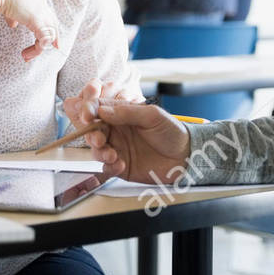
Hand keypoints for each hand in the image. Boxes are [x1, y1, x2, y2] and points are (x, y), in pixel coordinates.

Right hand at [0, 0, 60, 60]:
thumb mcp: (8, 4)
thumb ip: (13, 15)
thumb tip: (13, 24)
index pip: (47, 14)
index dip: (49, 26)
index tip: (45, 37)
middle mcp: (41, 4)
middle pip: (53, 24)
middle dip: (53, 37)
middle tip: (54, 47)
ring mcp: (41, 13)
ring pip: (50, 34)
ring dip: (38, 48)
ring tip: (25, 55)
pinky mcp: (38, 21)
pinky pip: (44, 40)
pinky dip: (37, 49)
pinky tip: (26, 53)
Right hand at [61, 82, 189, 181]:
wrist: (186, 157)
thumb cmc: (171, 131)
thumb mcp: (152, 116)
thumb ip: (126, 111)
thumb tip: (102, 110)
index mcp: (120, 113)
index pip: (96, 107)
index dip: (87, 109)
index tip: (87, 116)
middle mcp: (115, 129)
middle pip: (91, 129)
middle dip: (91, 134)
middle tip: (99, 139)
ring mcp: (117, 147)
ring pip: (95, 149)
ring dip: (99, 152)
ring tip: (113, 155)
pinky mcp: (119, 166)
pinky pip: (106, 167)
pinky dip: (110, 166)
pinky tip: (121, 164)